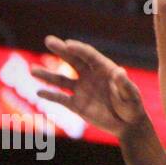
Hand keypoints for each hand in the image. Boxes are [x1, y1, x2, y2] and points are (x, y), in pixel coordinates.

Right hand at [30, 37, 149, 139]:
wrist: (127, 124)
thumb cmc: (132, 106)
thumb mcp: (131, 95)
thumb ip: (124, 84)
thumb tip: (120, 71)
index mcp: (104, 69)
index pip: (89, 55)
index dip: (79, 49)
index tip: (68, 44)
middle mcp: (90, 76)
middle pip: (73, 61)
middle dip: (61, 50)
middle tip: (49, 40)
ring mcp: (82, 90)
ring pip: (61, 80)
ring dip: (47, 75)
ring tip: (32, 70)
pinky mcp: (76, 105)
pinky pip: (60, 98)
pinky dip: (50, 95)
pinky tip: (38, 92)